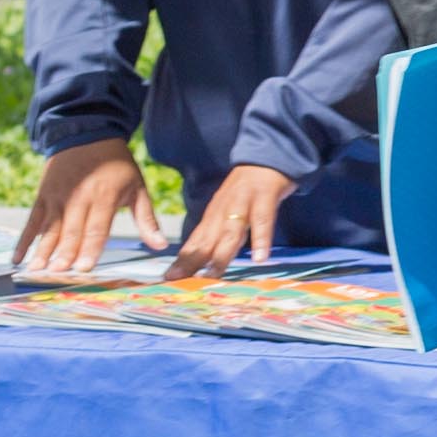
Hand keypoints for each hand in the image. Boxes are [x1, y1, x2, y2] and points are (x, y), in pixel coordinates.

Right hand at [15, 139, 159, 279]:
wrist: (87, 134)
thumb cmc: (117, 166)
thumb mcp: (138, 188)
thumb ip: (147, 219)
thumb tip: (160, 246)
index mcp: (105, 197)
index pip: (97, 228)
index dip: (90, 249)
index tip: (83, 268)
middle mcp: (79, 198)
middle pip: (71, 231)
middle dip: (64, 254)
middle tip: (57, 274)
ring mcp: (58, 197)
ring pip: (49, 229)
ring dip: (42, 251)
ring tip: (36, 271)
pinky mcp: (43, 195)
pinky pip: (32, 221)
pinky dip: (24, 240)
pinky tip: (17, 258)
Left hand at [166, 164, 302, 279]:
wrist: (267, 157)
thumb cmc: (248, 190)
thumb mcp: (229, 211)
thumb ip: (219, 232)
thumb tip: (206, 259)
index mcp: (214, 216)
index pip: (195, 241)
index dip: (182, 260)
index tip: (168, 278)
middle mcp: (223, 211)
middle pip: (207, 239)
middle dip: (191, 260)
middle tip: (177, 280)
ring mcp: (243, 203)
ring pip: (230, 232)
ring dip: (221, 254)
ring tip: (213, 274)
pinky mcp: (264, 197)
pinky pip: (262, 221)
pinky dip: (261, 239)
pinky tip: (261, 258)